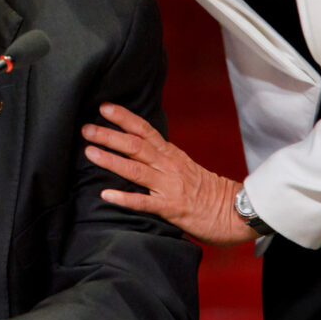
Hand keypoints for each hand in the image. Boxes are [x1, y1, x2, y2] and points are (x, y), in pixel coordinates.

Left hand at [83, 102, 255, 245]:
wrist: (234, 212)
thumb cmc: (207, 191)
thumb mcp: (184, 166)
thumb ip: (162, 158)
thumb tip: (138, 150)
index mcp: (171, 154)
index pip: (145, 130)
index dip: (124, 117)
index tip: (104, 107)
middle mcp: (168, 165)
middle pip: (135, 145)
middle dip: (109, 135)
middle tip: (86, 128)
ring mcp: (169, 186)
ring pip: (135, 169)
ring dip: (111, 160)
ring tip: (89, 152)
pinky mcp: (171, 208)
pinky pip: (144, 202)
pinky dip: (124, 198)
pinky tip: (106, 195)